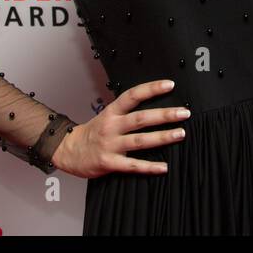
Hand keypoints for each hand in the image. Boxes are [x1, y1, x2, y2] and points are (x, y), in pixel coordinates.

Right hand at [51, 79, 188, 178]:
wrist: (68, 150)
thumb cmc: (93, 132)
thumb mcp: (107, 115)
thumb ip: (127, 112)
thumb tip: (154, 107)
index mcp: (112, 112)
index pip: (133, 96)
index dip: (151, 89)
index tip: (169, 85)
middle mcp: (112, 126)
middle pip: (141, 118)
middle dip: (164, 115)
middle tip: (184, 113)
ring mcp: (110, 145)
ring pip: (140, 140)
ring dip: (162, 137)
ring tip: (180, 134)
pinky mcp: (109, 163)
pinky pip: (132, 165)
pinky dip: (149, 167)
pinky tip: (163, 167)